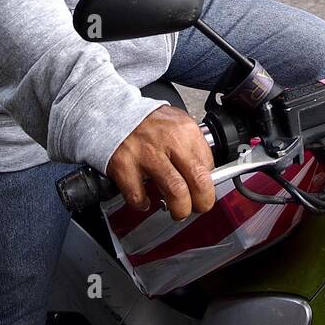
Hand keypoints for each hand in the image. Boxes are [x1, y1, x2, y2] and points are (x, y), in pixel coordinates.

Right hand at [106, 104, 214, 219]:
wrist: (115, 113)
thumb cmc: (148, 123)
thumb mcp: (178, 124)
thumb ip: (193, 147)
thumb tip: (206, 175)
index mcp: (185, 131)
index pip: (209, 166)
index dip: (209, 183)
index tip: (204, 189)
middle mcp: (168, 141)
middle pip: (199, 181)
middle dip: (203, 202)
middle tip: (198, 207)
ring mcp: (146, 154)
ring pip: (176, 192)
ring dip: (180, 209)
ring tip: (178, 211)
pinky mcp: (125, 166)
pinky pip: (139, 196)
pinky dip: (143, 204)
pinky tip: (145, 200)